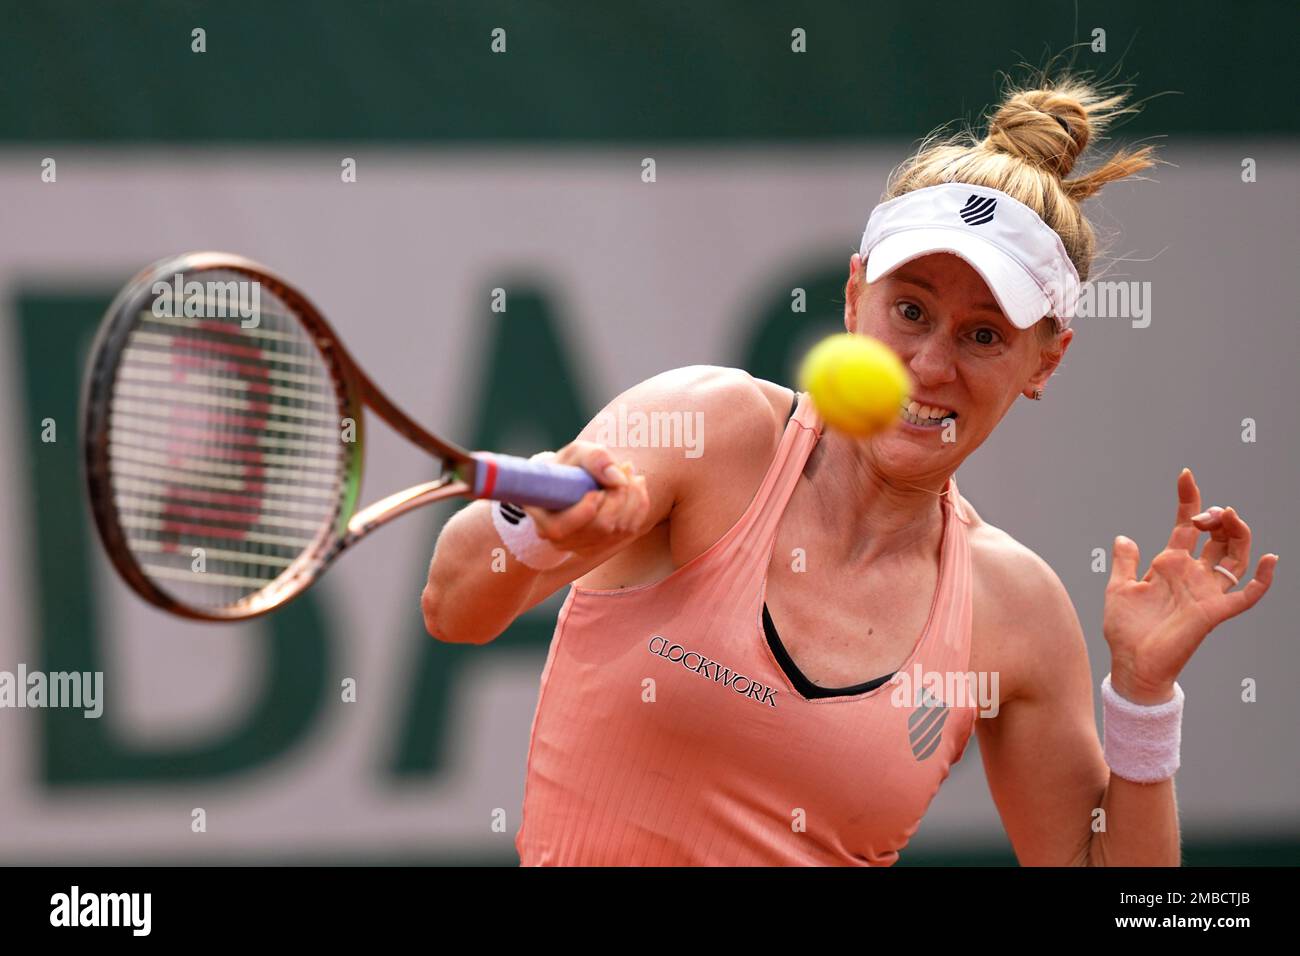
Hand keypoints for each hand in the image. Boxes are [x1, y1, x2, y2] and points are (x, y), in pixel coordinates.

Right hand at [522, 441, 649, 558]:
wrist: (574, 482)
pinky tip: (635, 486)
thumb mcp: (576, 453)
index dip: (585, 510)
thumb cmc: (570, 467)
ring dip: (633, 497)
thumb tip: (617, 478)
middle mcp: (562, 541)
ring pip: (620, 530)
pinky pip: (631, 530)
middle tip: (624, 468)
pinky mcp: (605, 546)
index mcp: (544, 519)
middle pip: (601, 527)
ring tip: (629, 473)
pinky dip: (639, 506)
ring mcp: (584, 547)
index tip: (596, 489)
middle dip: (619, 496)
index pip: (562, 528)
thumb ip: (594, 458)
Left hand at [1103, 468, 1277, 703]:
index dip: (1189, 500)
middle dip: (1216, 517)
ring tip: (1229, 517)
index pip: (1185, 526)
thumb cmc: (1125, 629)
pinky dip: (1262, 579)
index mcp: (1169, 564)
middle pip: (1218, 537)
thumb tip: (1123, 538)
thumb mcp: (1119, 588)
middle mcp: (1192, 574)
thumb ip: (1125, 563)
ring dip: (1238, 535)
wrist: (1131, 663)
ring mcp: (1206, 592)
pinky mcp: (1214, 612)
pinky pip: (1247, 595)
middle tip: (1205, 512)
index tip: (1186, 475)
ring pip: (1235, 557)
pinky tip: (1269, 558)